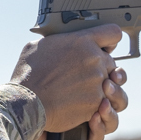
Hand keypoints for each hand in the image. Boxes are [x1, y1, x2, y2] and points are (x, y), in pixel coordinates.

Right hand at [9, 24, 129, 139]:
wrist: (27, 103)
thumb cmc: (28, 75)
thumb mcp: (38, 46)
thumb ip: (58, 42)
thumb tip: (59, 42)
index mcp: (83, 41)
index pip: (113, 33)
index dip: (110, 41)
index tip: (106, 46)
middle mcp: (95, 59)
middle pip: (112, 62)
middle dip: (101, 69)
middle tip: (85, 76)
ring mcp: (98, 83)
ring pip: (113, 85)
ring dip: (103, 89)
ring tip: (88, 93)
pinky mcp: (97, 103)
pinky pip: (105, 103)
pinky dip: (95, 106)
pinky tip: (81, 106)